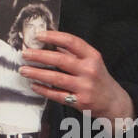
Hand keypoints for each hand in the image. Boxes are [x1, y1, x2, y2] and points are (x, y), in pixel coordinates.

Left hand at [19, 30, 133, 119]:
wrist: (113, 103)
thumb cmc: (98, 78)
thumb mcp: (91, 62)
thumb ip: (73, 53)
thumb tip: (48, 43)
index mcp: (92, 56)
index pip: (71, 42)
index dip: (53, 37)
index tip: (38, 35)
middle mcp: (90, 70)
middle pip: (60, 60)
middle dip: (39, 56)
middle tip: (25, 54)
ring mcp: (85, 87)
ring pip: (56, 78)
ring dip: (37, 73)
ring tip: (24, 70)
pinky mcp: (80, 101)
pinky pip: (57, 94)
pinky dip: (43, 89)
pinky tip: (34, 85)